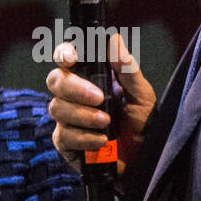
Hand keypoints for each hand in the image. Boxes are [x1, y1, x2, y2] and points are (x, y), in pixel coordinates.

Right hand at [46, 32, 154, 176]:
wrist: (145, 161)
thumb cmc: (143, 125)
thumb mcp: (141, 95)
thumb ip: (127, 69)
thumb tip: (114, 39)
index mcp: (90, 78)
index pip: (67, 59)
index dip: (64, 54)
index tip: (72, 58)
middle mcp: (74, 96)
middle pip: (55, 81)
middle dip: (75, 88)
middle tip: (100, 98)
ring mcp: (67, 119)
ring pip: (57, 108)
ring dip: (83, 115)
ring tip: (107, 123)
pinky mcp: (66, 143)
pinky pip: (63, 135)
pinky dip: (84, 137)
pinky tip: (102, 141)